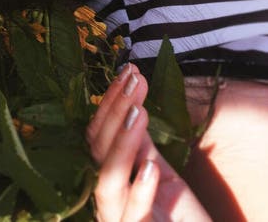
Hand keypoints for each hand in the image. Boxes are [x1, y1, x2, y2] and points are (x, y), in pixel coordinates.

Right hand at [86, 64, 211, 221]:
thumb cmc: (179, 217)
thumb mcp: (160, 174)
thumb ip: (141, 147)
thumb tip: (130, 104)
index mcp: (109, 179)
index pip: (97, 134)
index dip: (110, 102)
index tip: (129, 71)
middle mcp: (106, 200)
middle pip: (97, 151)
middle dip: (115, 112)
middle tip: (134, 82)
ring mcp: (118, 220)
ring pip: (107, 181)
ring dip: (123, 144)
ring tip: (140, 113)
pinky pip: (131, 218)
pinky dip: (140, 192)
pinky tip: (152, 167)